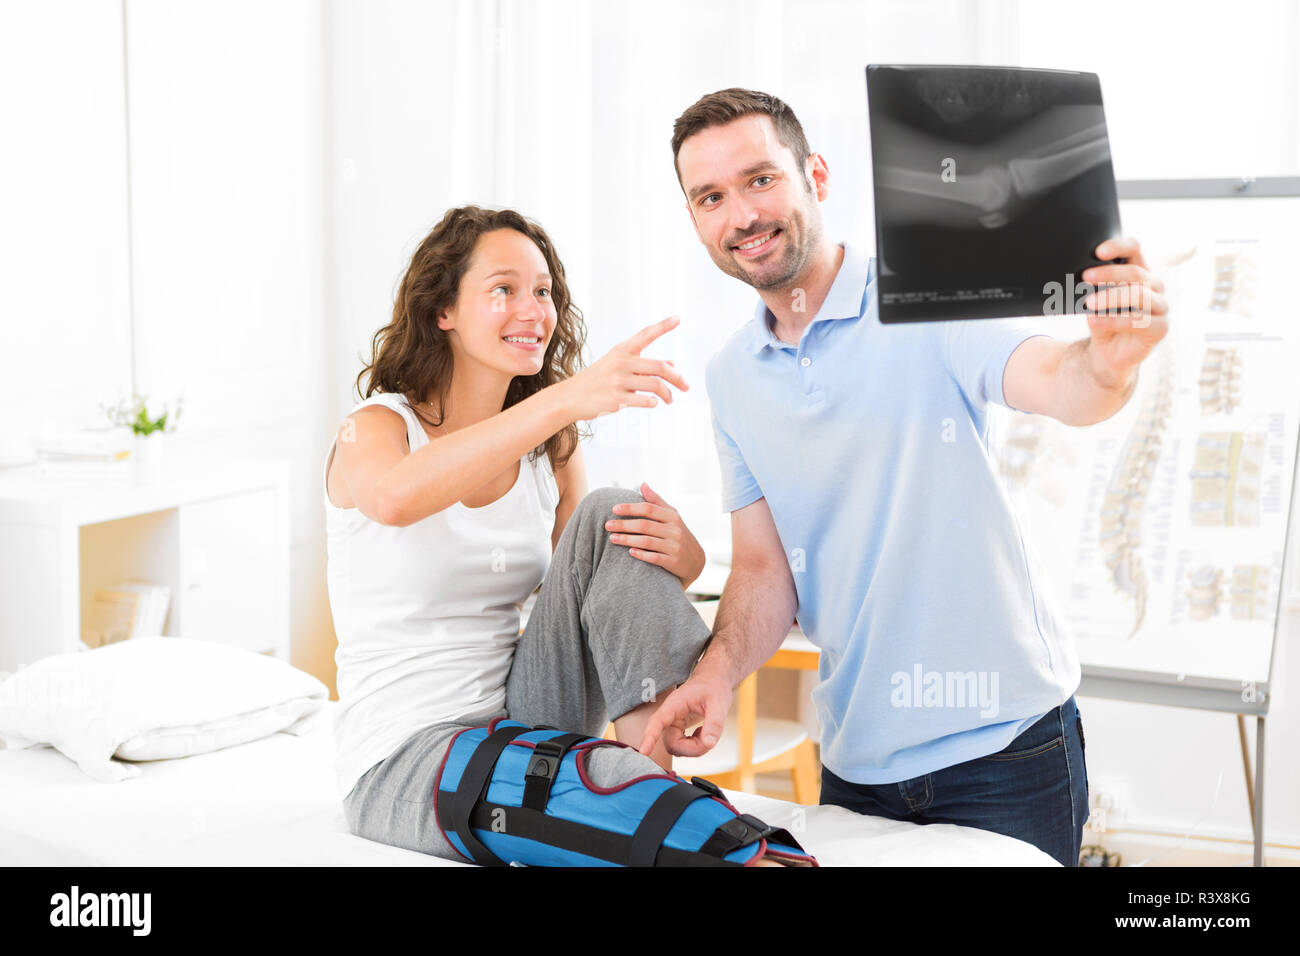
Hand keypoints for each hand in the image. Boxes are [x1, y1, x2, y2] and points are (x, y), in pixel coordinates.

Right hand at [556, 316, 688, 419]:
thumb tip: (672, 363)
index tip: (679, 317)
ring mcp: (618, 381)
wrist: (569, 398)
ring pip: (655, 385)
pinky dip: (653, 402)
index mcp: (621, 351)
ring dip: (668, 394)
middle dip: (677, 378)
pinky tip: (653, 403)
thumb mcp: (616, 367)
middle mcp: (621, 362)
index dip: (663, 326)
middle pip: (659, 367)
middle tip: (686, 386)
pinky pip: (644, 400)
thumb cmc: (596, 381)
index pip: (646, 335)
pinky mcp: (616, 399)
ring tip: (670, 400)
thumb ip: (643, 365)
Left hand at [605, 483, 705, 588]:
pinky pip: (655, 558)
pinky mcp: (673, 562)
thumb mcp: (672, 516)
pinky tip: (630, 552)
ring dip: (627, 540)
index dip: (631, 508)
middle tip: (607, 525)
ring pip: (647, 541)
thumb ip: (656, 501)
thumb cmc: (678, 534)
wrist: (695, 561)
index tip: (614, 509)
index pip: (649, 509)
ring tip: (612, 538)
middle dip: (624, 525)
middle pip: (645, 525)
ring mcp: (674, 547)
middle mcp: (674, 530)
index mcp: (672, 517)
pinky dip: (642, 554)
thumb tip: (642, 484)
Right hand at [637, 673, 732, 757]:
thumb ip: (715, 724)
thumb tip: (709, 744)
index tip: (642, 752)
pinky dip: (695, 746)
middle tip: (710, 739)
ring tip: (707, 732)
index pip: (657, 722)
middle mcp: (670, 716)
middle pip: (672, 744)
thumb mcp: (719, 703)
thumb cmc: (713, 687)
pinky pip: (682, 747)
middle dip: (692, 748)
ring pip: (677, 748)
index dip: (649, 737)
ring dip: (694, 748)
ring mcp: (673, 724)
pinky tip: (702, 733)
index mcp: (675, 704)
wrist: (712, 681)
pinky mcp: (677, 730)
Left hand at [1081, 237, 1169, 385]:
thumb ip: (1094, 284)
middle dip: (1109, 273)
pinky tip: (1093, 320)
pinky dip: (1113, 320)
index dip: (1119, 247)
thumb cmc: (1103, 318)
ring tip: (1087, 303)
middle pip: (1136, 272)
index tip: (1098, 251)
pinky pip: (1139, 321)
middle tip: (1085, 277)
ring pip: (1139, 295)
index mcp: (1141, 270)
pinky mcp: (1161, 328)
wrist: (1108, 352)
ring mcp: (1161, 306)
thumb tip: (1080, 273)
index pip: (1135, 249)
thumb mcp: (1095, 298)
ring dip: (1111, 297)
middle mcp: (1156, 285)